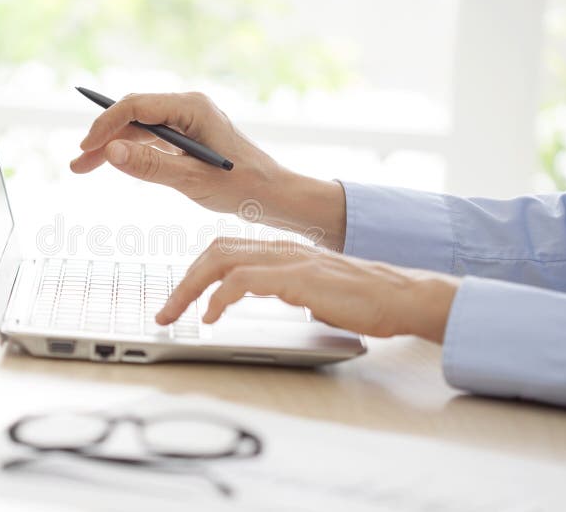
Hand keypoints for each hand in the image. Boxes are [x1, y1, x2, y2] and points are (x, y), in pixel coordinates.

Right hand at [71, 93, 346, 248]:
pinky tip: (112, 165)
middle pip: (134, 116)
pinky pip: (152, 140)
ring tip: (83, 167)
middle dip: (103, 137)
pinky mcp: (189, 136)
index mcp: (193, 107)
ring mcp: (188, 121)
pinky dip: (131, 153)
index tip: (86, 148)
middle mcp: (189, 108)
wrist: (274, 195)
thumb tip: (110, 153)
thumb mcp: (194, 181)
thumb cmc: (243, 187)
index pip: (137, 107)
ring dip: (113, 147)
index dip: (106, 125)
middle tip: (78, 163)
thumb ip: (152, 167)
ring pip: (139, 129)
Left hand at [156, 238, 460, 342]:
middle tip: (165, 311)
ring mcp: (288, 260)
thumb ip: (281, 289)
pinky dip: (220, 298)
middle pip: (214, 252)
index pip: (224, 251)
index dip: (195, 273)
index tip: (178, 299)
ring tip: (176, 315)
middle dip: (182, 281)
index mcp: (280, 251)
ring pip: (221, 261)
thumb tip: (254, 301)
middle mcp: (280, 249)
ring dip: (190, 289)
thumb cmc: (361, 298)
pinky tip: (212, 316)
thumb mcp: (310, 290)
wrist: (401, 296)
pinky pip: (245, 280)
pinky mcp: (298, 277)